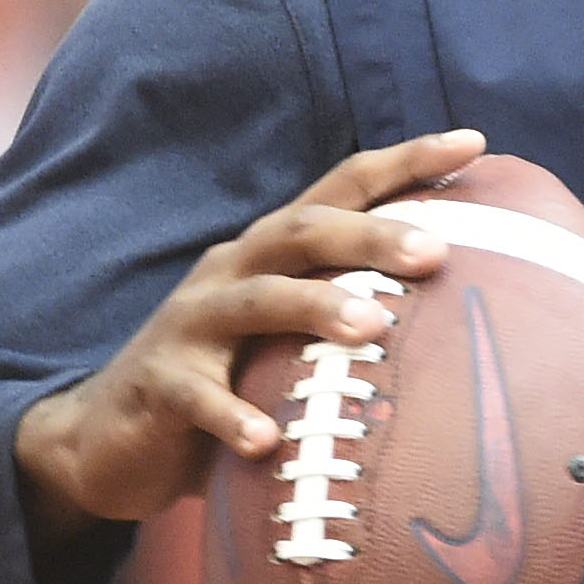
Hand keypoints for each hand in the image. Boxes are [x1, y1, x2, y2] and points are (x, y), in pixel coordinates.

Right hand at [15, 130, 485, 539]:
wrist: (108, 439)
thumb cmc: (226, 384)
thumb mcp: (288, 342)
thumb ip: (349, 316)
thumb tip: (465, 319)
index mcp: (269, 253)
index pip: (342, 189)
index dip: (404, 162)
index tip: (475, 141)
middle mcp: (231, 272)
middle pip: (302, 231)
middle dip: (371, 234)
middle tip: (436, 252)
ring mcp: (189, 324)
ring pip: (255, 301)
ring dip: (313, 307)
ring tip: (371, 328)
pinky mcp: (158, 384)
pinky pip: (195, 396)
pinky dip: (230, 416)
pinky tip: (265, 441)